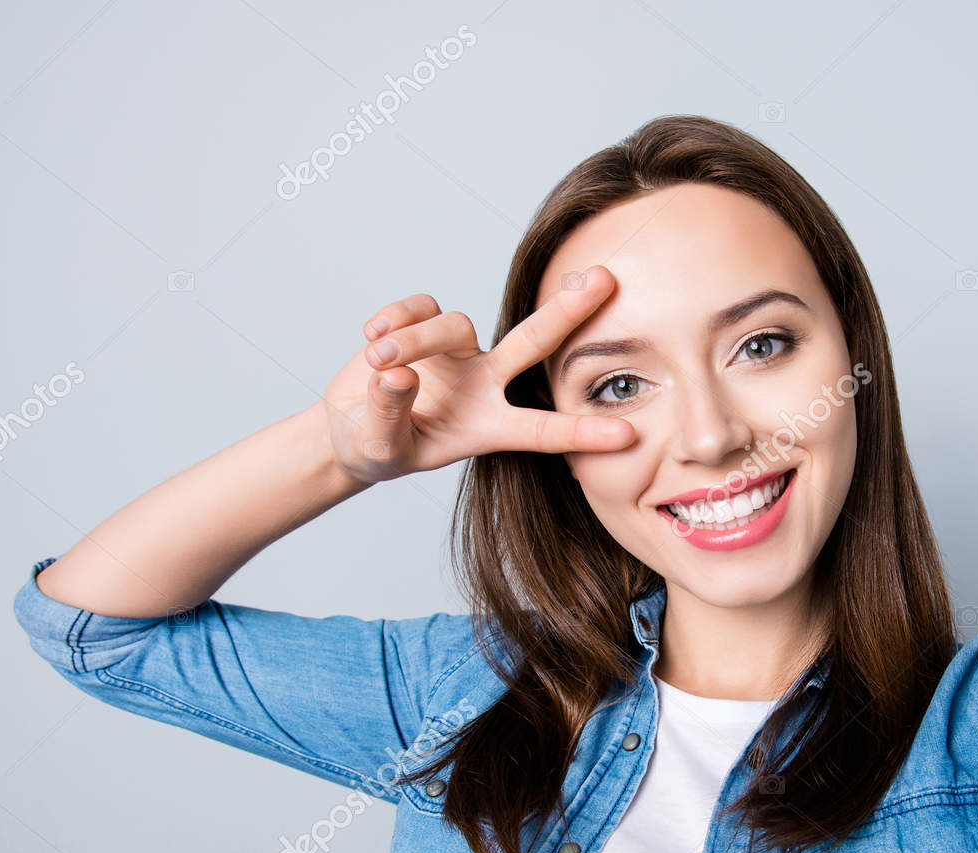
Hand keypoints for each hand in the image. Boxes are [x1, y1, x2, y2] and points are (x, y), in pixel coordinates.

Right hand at [321, 265, 633, 482]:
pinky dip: (396, 318)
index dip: (583, 432)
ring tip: (377, 360)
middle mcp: (483, 385)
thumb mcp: (380, 446)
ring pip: (454, 325)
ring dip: (413, 339)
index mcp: (487, 427)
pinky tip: (370, 337)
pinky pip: (422, 305)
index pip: (542, 431)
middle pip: (533, 341)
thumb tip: (396, 374)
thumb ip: (389, 413)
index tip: (629, 434)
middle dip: (569, 311)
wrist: (347, 427)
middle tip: (607, 279)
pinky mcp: (425, 324)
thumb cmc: (374, 448)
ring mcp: (457, 352)